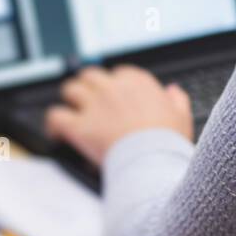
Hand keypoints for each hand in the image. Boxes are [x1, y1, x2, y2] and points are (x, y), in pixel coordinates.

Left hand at [45, 65, 192, 165]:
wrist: (154, 162)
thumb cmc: (169, 142)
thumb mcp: (182, 117)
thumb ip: (177, 100)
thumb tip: (172, 91)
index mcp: (138, 83)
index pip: (120, 73)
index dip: (116, 84)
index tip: (117, 96)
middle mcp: (113, 88)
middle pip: (91, 76)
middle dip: (88, 86)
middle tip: (88, 100)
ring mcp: (94, 105)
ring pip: (70, 90)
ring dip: (70, 100)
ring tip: (71, 111)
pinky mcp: (78, 126)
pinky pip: (55, 116)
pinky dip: (53, 124)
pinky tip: (57, 133)